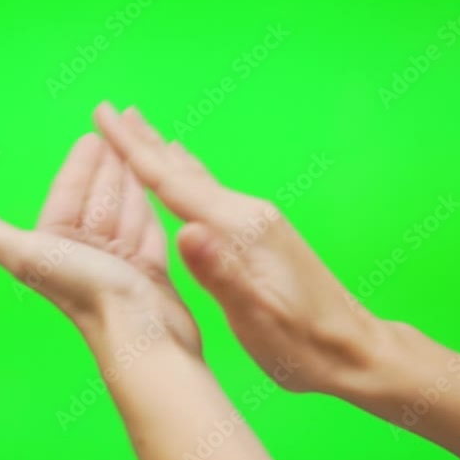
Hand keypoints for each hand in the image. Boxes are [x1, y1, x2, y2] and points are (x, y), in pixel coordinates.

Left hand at [0, 133, 199, 353]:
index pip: (67, 194)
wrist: (141, 337)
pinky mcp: (148, 271)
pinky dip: (151, 208)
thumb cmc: (86, 295)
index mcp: (56, 244)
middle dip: (108, 167)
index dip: (79, 166)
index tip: (92, 136)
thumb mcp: (30, 255)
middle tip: (120, 132)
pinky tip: (157, 192)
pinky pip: (148, 228)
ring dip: (131, 182)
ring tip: (141, 154)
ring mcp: (119, 262)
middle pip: (98, 198)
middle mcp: (86, 252)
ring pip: (124, 210)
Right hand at [93, 103, 395, 394]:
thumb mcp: (257, 316)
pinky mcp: (260, 234)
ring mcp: (256, 222)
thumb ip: (219, 272)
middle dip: (144, 142)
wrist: (354, 348)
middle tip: (112, 110)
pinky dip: (185, 180)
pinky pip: (209, 196)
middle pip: (184, 172)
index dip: (134, 151)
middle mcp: (248, 214)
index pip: (175, 184)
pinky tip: (186, 176)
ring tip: (143, 134)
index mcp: (241, 229)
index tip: (105, 118)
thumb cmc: (303, 342)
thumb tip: (183, 230)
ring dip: (164, 157)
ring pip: (196, 181)